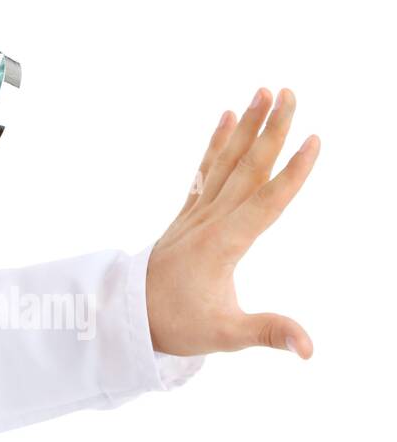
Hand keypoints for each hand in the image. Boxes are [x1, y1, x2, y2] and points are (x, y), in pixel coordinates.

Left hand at [146, 87, 319, 358]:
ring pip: (227, 161)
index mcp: (224, 244)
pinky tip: (227, 115)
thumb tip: (310, 350)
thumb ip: (268, 333)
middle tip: (289, 93)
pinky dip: (217, 142)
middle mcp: (210, 219)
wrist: (127, 315)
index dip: (291, 173)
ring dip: (247, 126)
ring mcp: (197, 212)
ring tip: (263, 91)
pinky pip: (205, 170)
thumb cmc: (177, 325)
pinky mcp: (189, 213)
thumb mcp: (225, 335)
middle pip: (247, 168)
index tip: (313, 140)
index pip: (265, 202)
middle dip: (270, 129)